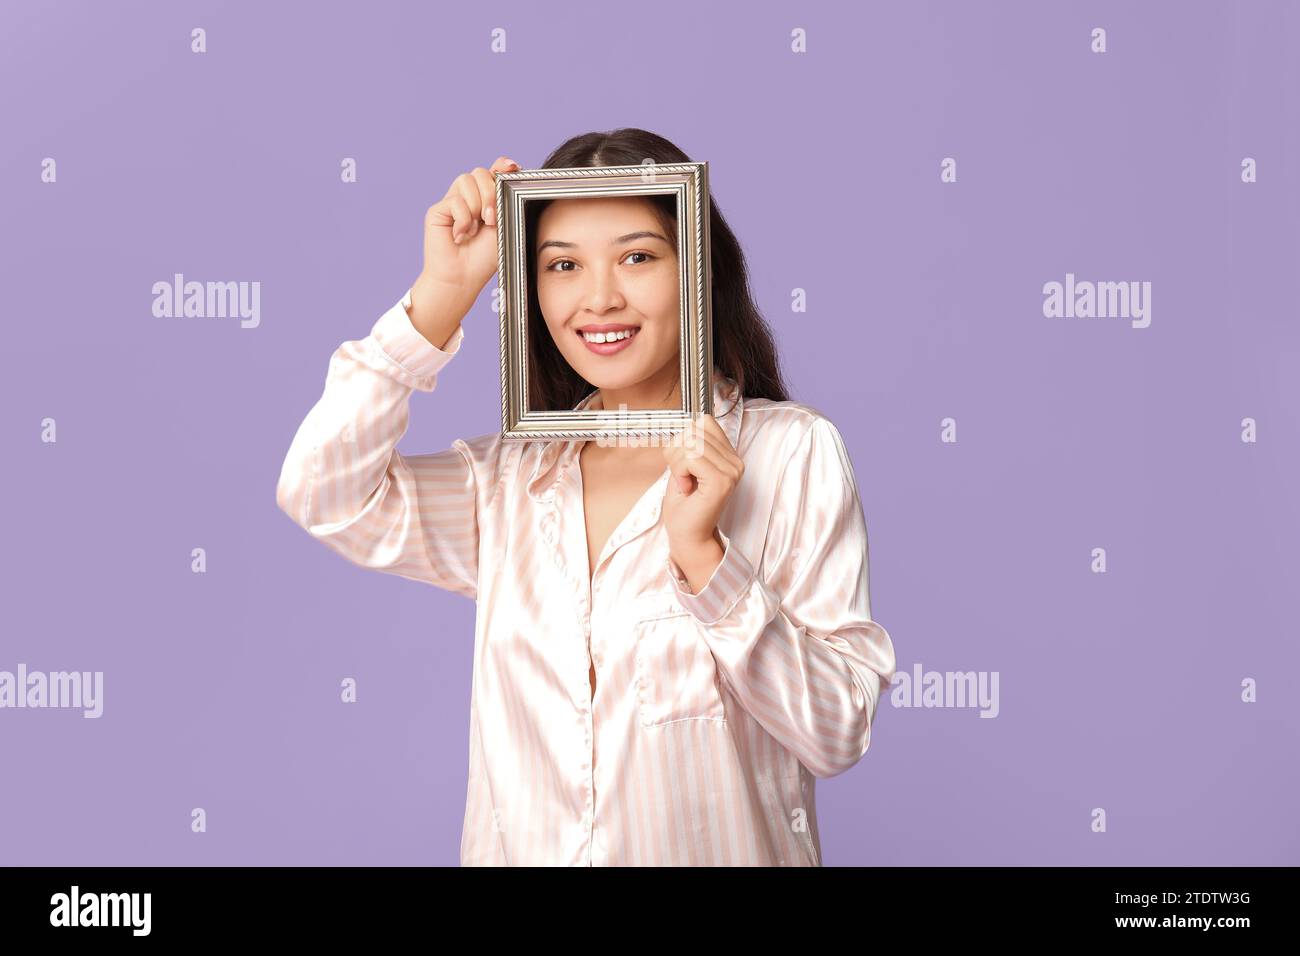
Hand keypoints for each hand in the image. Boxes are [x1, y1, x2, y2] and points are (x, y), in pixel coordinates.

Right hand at [408, 155, 520, 345]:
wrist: (463, 279)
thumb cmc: (485, 258)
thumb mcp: (504, 223)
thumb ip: (505, 196)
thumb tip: (511, 165)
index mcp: (486, 199)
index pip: (493, 170)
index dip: (502, 165)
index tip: (513, 167)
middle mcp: (469, 197)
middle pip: (480, 172)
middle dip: (491, 193)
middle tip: (492, 220)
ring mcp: (452, 202)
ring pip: (467, 180)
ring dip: (477, 205)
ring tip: (477, 229)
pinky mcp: (438, 210)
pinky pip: (455, 200)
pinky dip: (463, 219)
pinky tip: (461, 236)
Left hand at [661, 414, 744, 587]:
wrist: (687, 535)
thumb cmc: (684, 504)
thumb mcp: (684, 465)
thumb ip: (689, 443)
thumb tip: (689, 421)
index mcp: (729, 455)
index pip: (704, 421)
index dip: (684, 438)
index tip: (683, 465)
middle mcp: (735, 461)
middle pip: (694, 430)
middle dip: (676, 451)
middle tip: (680, 476)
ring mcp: (732, 471)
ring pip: (690, 443)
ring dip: (676, 464)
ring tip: (684, 483)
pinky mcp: (722, 481)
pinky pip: (690, 457)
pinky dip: (679, 471)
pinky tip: (686, 487)